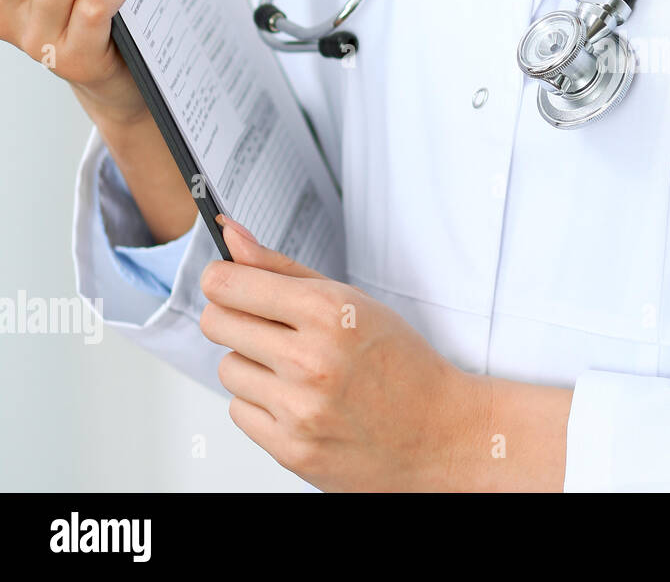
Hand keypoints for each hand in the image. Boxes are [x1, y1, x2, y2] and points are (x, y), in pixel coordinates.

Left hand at [199, 218, 571, 490]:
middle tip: (270, 326)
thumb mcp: (352, 302)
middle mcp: (311, 361)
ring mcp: (299, 409)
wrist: (438, 432)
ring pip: (227, 368)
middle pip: (217, 323)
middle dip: (235, 318)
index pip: (229, 285)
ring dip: (252, 365)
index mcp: (329, 313)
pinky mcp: (290, 449)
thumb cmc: (401, 363)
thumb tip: (231, 236)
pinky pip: (239, 411)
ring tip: (297, 369)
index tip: (229, 281)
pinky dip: (262, 403)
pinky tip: (300, 400)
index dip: (223, 278)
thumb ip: (283, 269)